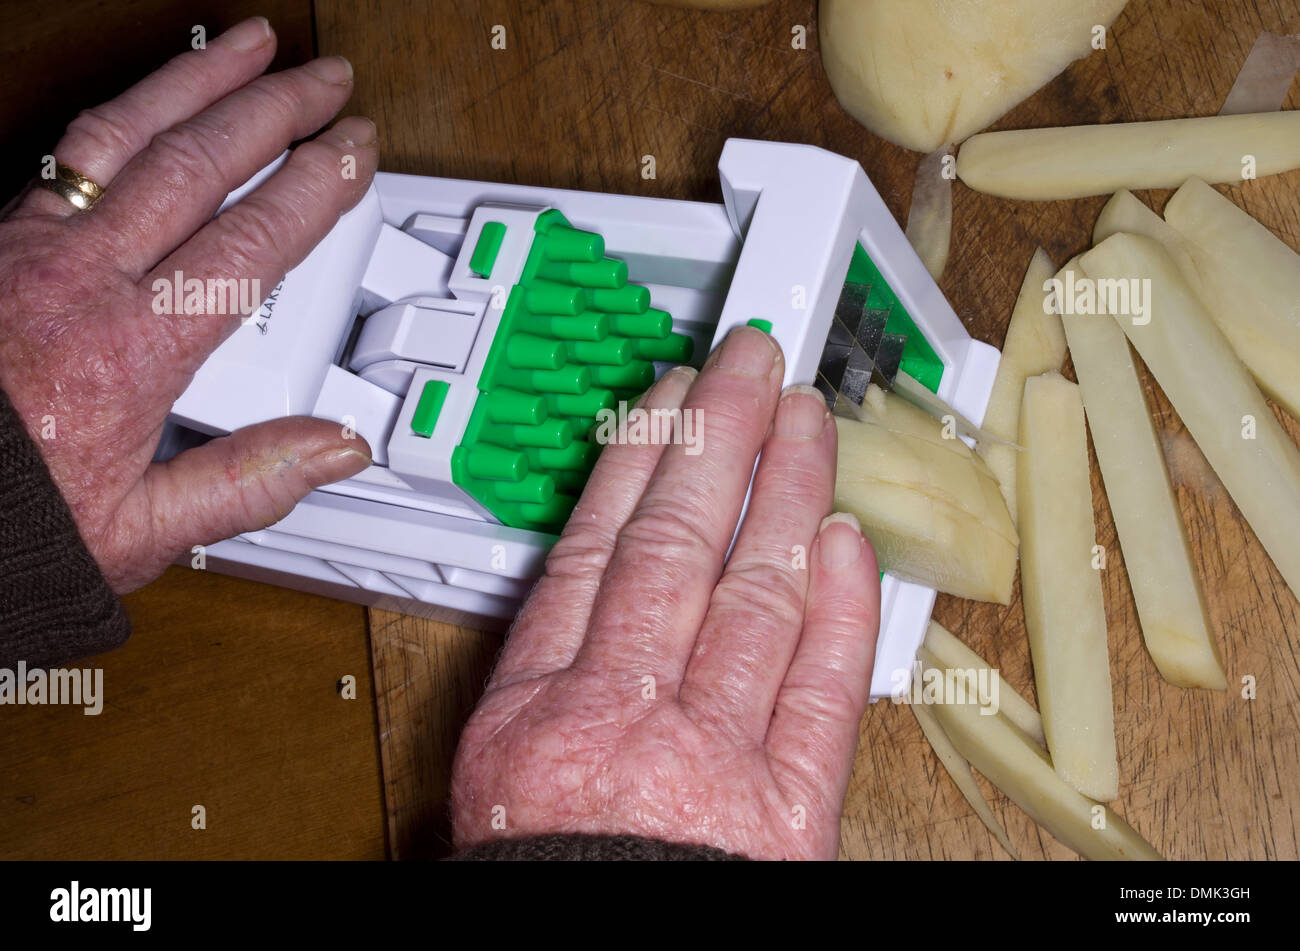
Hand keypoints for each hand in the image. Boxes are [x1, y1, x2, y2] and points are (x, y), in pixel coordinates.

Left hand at [0, 16, 377, 591]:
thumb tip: (333, 448)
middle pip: (199, 164)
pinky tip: (153, 98)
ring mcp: (32, 246)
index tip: (353, 153)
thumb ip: (244, 485)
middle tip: (325, 81)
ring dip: (201, 81)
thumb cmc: (8, 515)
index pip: (252, 241)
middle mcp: (82, 278)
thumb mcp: (136, 531)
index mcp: (133, 347)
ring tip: (253, 45)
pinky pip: (73, 151)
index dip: (315, 186)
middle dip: (275, 110)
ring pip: (130, 134)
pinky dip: (127, 111)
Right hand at [450, 326, 881, 859]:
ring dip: (785, 496)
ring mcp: (713, 752)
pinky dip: (842, 608)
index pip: (595, 550)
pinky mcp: (790, 806)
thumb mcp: (496, 776)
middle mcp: (626, 713)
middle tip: (750, 361)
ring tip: (805, 419)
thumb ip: (545, 669)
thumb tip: (591, 573)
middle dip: (716, 440)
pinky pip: (823, 688)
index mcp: (540, 710)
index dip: (637, 459)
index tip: (669, 397)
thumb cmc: (547, 883)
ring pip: (754, 592)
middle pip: (675, 546)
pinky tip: (849, 538)